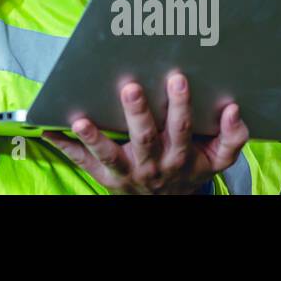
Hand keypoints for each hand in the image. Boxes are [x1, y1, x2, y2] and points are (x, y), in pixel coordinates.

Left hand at [41, 73, 248, 194]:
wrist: (166, 202)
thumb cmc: (188, 169)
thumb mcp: (215, 160)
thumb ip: (231, 137)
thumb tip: (234, 109)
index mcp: (179, 156)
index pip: (181, 129)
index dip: (180, 105)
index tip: (177, 78)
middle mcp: (151, 164)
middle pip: (144, 138)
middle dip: (137, 112)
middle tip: (129, 87)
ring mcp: (125, 172)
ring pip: (109, 155)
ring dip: (94, 137)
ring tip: (80, 120)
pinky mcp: (103, 177)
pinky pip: (81, 162)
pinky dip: (63, 147)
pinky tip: (47, 129)